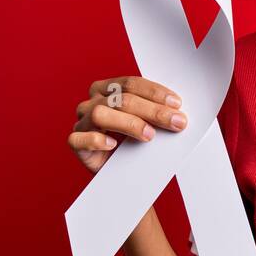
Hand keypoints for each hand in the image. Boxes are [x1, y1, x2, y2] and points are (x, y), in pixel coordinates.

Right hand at [67, 76, 186, 174]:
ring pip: (100, 115)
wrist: (121, 171)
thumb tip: (179, 112)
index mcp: (108, 89)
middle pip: (120, 99)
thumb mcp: (148, 122)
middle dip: (152, 110)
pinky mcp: (76, 143)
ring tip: (150, 135)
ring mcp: (82, 122)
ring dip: (129, 123)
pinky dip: (96, 140)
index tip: (177, 104)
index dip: (154, 92)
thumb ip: (157, 112)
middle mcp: (92, 102)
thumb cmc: (134, 142)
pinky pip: (79, 138)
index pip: (130, 83)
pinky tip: (113, 145)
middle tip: (176, 122)